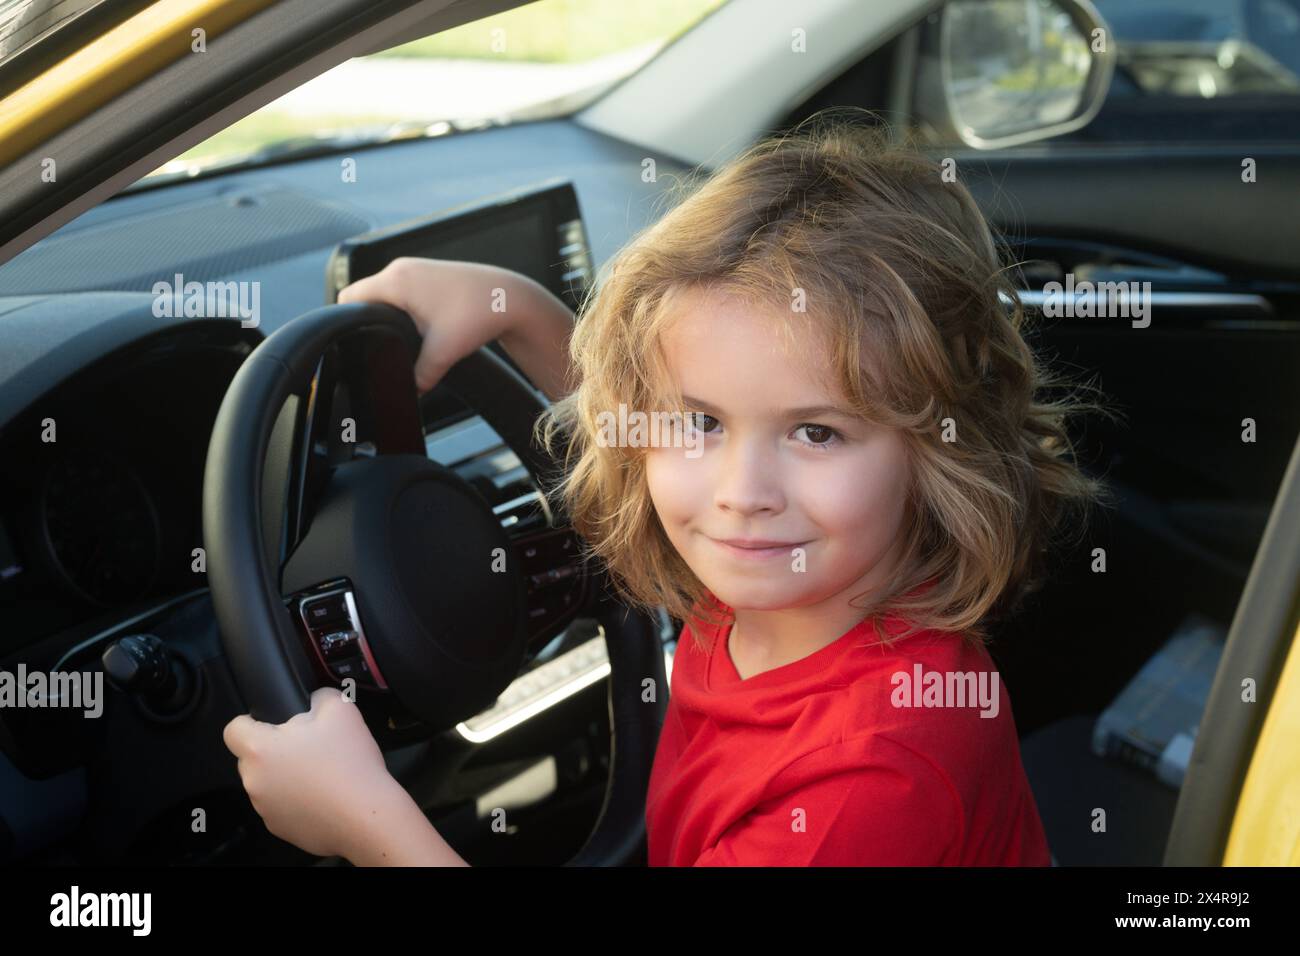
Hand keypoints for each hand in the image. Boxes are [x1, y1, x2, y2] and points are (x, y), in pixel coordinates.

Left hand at [223, 686, 397, 859]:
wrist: (366, 817)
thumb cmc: (349, 764)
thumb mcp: (341, 710)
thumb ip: (319, 696)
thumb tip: (313, 700)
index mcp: (260, 749)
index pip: (233, 729)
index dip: (251, 721)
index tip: (272, 724)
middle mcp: (254, 781)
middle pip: (253, 757)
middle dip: (277, 750)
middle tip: (311, 747)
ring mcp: (264, 808)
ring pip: (268, 783)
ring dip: (287, 776)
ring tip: (323, 774)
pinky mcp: (279, 828)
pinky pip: (282, 806)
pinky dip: (297, 800)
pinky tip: (324, 796)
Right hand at [337, 257, 517, 392]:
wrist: (511, 298)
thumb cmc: (480, 313)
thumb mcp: (444, 351)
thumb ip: (420, 375)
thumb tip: (409, 393)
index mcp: (396, 281)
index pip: (349, 297)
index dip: (346, 321)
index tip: (353, 344)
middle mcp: (401, 269)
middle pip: (363, 296)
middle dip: (365, 322)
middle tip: (374, 348)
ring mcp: (415, 269)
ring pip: (382, 294)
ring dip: (383, 315)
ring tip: (393, 340)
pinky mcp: (427, 275)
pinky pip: (399, 292)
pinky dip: (399, 309)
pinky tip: (411, 330)